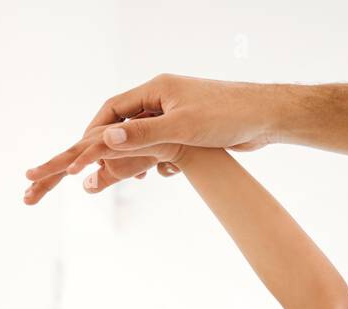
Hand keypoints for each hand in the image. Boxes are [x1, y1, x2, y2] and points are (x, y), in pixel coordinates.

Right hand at [24, 74, 278, 204]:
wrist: (268, 117)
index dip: (92, 134)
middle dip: (105, 149)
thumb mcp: (182, 127)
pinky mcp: (189, 129)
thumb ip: (143, 133)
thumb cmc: (229, 115)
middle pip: (122, 125)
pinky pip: (160, 146)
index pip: (111, 110)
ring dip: (133, 159)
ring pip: (141, 139)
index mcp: (156, 90)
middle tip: (87, 171)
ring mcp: (176, 113)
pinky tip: (158, 174)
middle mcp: (163, 99)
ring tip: (126, 180)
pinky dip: (155, 161)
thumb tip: (105, 139)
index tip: (79, 157)